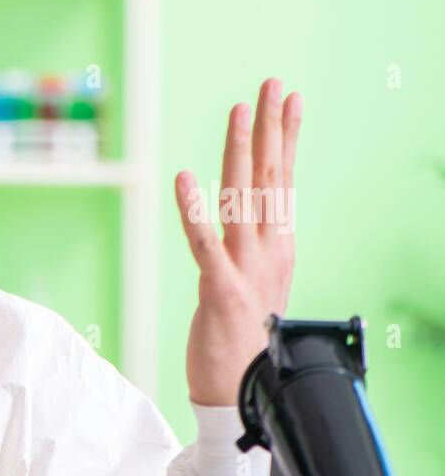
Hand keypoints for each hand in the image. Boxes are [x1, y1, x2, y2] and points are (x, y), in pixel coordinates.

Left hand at [175, 77, 300, 405]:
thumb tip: (252, 221)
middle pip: (269, 178)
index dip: (284, 137)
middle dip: (269, 127)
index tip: (289, 97)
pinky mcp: (220, 291)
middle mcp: (266, 251)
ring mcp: (244, 269)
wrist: (243, 393)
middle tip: (271, 82)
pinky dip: (194, 211)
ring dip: (238, 153)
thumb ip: (252, 251)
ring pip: (242, 199)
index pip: (282, 181)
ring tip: (238, 111)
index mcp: (276, 247)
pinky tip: (186, 179)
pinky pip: (205, 244)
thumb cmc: (245, 341)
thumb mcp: (256, 286)